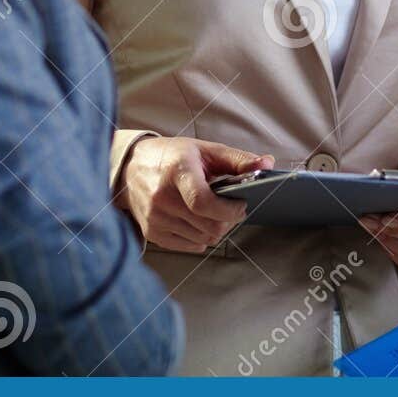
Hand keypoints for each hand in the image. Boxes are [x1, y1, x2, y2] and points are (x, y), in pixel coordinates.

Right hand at [117, 136, 272, 252]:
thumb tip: (267, 165)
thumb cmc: (173, 157)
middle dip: (229, 220)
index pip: (203, 202)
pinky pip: (189, 246)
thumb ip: (238, 160)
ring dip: (217, 229)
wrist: (130, 168)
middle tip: (234, 209)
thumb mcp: (205, 150)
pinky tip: (200, 221)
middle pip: (207, 225)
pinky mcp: (151, 233)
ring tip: (216, 212)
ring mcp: (154, 218)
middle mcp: (162, 197)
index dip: (228, 210)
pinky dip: (202, 237)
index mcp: (177, 171)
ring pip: (202, 238)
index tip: (242, 204)